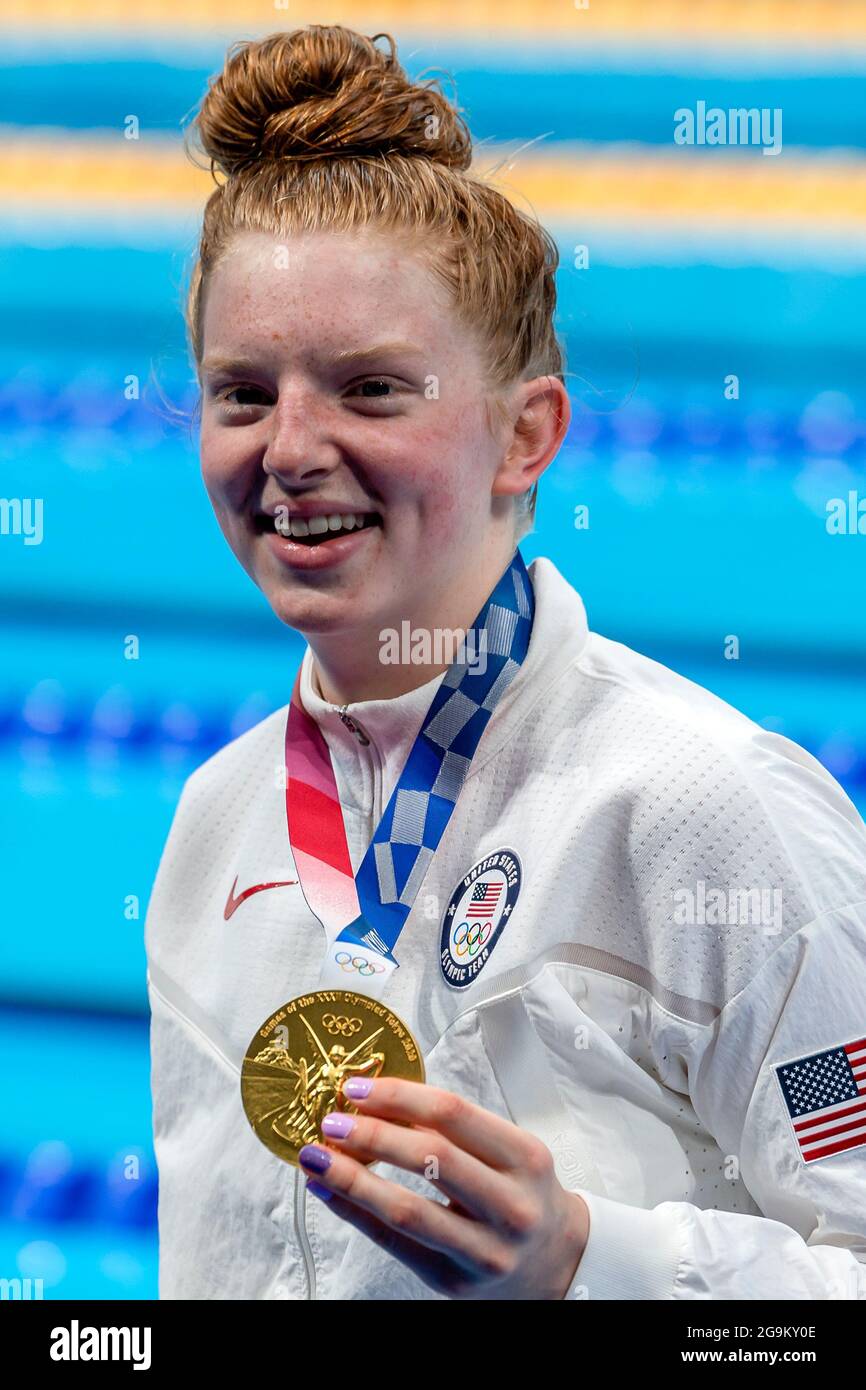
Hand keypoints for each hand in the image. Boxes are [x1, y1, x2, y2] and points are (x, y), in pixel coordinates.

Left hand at [297, 1076, 589, 1298]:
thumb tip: (381, 1103)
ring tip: (317, 1156)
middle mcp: (511, 1204)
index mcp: (525, 1158)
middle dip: (372, 1134)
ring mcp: (485, 1249)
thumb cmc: (523, 1195)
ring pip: (407, 1209)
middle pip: (429, 1158)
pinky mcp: (455, 1281)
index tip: (357, 1088)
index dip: (398, 1096)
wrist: (557, 1265)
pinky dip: (355, 1213)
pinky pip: (395, 1244)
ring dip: (352, 1179)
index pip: (453, 1113)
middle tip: (332, 1120)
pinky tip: (329, 1192)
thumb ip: (456, 1130)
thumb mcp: (510, 1154)